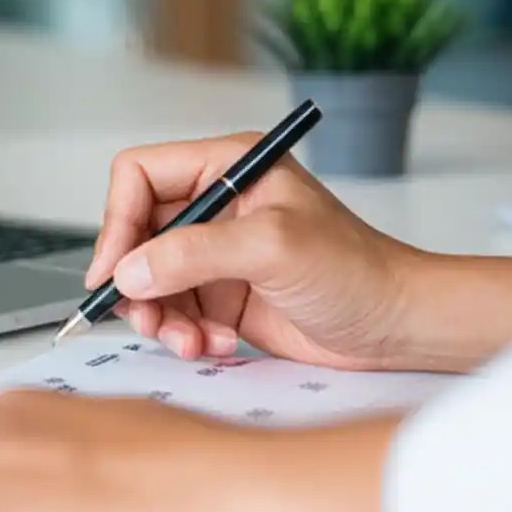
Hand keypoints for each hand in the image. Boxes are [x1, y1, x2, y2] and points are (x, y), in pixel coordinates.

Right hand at [87, 133, 422, 369]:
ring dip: (160, 316)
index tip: (115, 269)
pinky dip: (183, 334)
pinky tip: (216, 344)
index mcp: (228, 167)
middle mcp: (215, 205)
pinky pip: (173, 312)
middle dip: (136, 280)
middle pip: (136, 233)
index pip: (140, 175)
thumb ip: (195, 253)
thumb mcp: (273, 248)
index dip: (118, 220)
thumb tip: (130, 270)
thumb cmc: (358, 270)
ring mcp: (215, 252)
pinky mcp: (219, 294)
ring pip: (148, 278)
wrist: (396, 326)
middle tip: (146, 315)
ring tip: (188, 340)